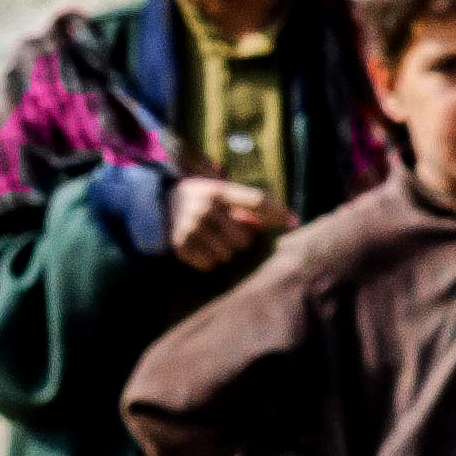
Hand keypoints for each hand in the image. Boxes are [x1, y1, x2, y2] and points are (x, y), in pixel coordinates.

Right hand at [167, 176, 289, 268]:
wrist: (160, 201)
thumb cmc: (203, 199)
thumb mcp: (222, 192)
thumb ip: (248, 205)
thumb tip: (288, 222)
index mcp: (218, 191)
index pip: (256, 200)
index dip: (277, 212)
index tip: (294, 222)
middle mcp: (205, 208)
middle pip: (244, 239)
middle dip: (242, 239)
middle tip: (230, 232)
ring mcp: (191, 228)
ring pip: (227, 255)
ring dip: (225, 251)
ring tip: (214, 239)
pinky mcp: (181, 245)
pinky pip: (209, 264)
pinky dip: (210, 260)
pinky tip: (202, 246)